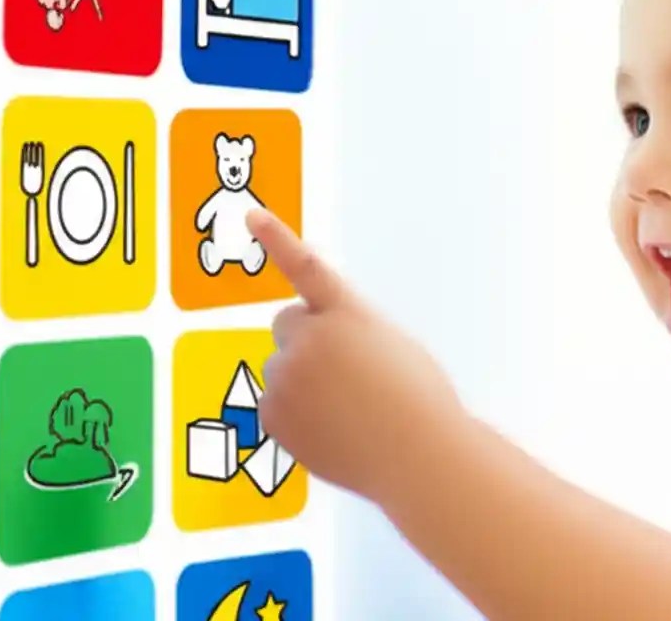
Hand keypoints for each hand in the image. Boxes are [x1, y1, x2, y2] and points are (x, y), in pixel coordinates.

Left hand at [247, 208, 468, 503]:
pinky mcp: (272, 414)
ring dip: (303, 384)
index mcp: (348, 314)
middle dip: (304, 342)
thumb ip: (352, 336)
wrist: (418, 457)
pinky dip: (296, 417)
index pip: (304, 268)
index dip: (276, 238)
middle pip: (287, 326)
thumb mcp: (394, 347)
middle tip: (343, 374)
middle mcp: (311, 338)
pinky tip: (332, 431)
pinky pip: (276, 407)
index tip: (250, 214)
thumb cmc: (420, 404)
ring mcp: (286, 377)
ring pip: (282, 370)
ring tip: (347, 412)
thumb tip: (319, 358)